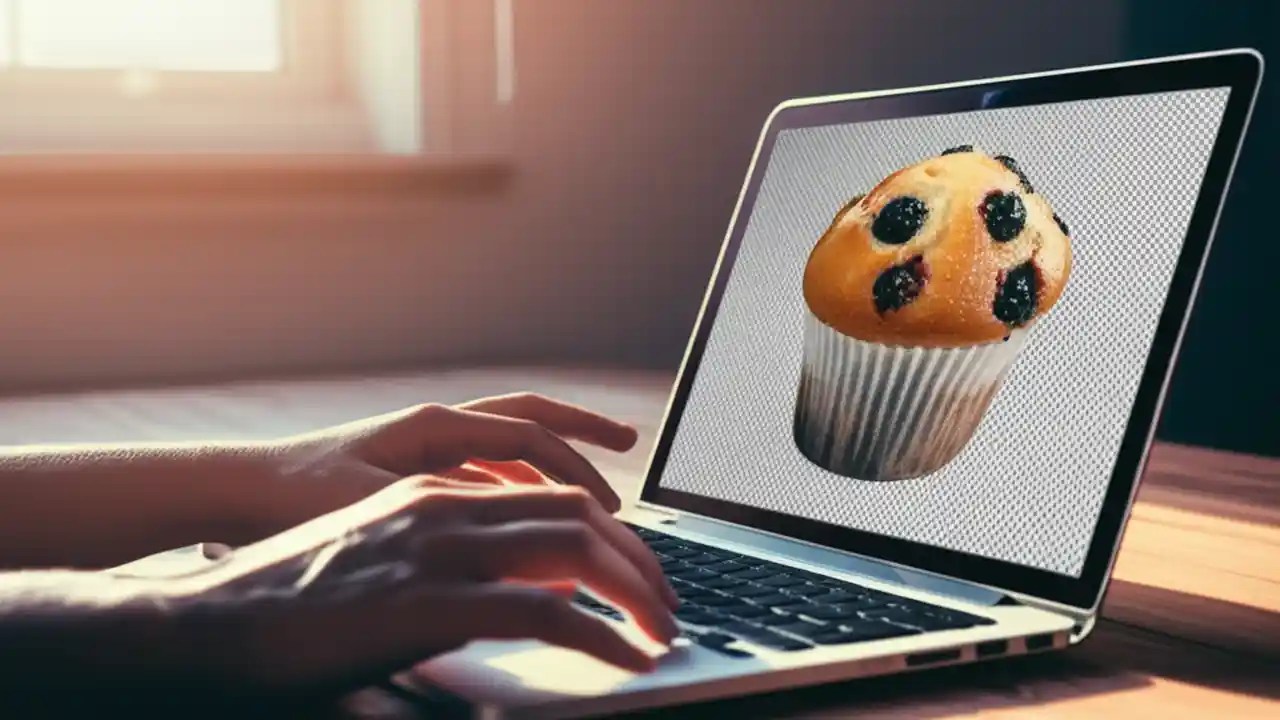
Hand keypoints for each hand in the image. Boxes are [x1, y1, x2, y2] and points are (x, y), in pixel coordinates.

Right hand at [183, 478, 679, 695]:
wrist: (207, 626)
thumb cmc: (288, 609)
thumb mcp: (384, 571)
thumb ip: (458, 576)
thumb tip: (532, 602)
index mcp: (432, 493)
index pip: (550, 494)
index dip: (609, 530)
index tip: (638, 568)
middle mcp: (443, 505)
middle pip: (578, 512)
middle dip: (637, 557)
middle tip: (665, 602)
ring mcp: (438, 549)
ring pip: (575, 548)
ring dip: (633, 587)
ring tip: (662, 627)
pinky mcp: (430, 602)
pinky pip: (545, 610)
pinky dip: (598, 632)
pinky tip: (622, 656)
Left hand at [254, 393, 639, 535]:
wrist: (233, 495)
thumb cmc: (295, 501)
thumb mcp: (376, 512)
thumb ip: (450, 519)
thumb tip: (520, 541)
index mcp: (433, 427)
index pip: (529, 436)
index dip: (578, 468)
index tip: (613, 504)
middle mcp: (433, 426)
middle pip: (528, 418)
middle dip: (582, 431)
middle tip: (629, 443)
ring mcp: (421, 445)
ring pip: (504, 444)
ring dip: (550, 462)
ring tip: (588, 486)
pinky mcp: (406, 469)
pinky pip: (479, 469)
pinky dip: (514, 485)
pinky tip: (525, 513)